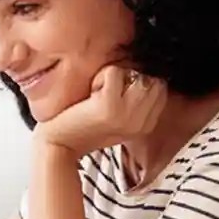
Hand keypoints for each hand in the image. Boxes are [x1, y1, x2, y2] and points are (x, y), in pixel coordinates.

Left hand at [35, 65, 167, 155]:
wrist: (58, 146)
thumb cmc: (83, 128)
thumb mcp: (118, 120)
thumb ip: (135, 102)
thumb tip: (144, 74)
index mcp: (146, 126)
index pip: (160, 88)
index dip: (138, 82)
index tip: (116, 94)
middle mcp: (141, 122)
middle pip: (153, 80)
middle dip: (130, 78)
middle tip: (105, 93)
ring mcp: (128, 115)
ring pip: (137, 74)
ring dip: (115, 76)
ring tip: (98, 94)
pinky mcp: (110, 106)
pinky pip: (114, 72)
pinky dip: (100, 77)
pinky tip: (90, 95)